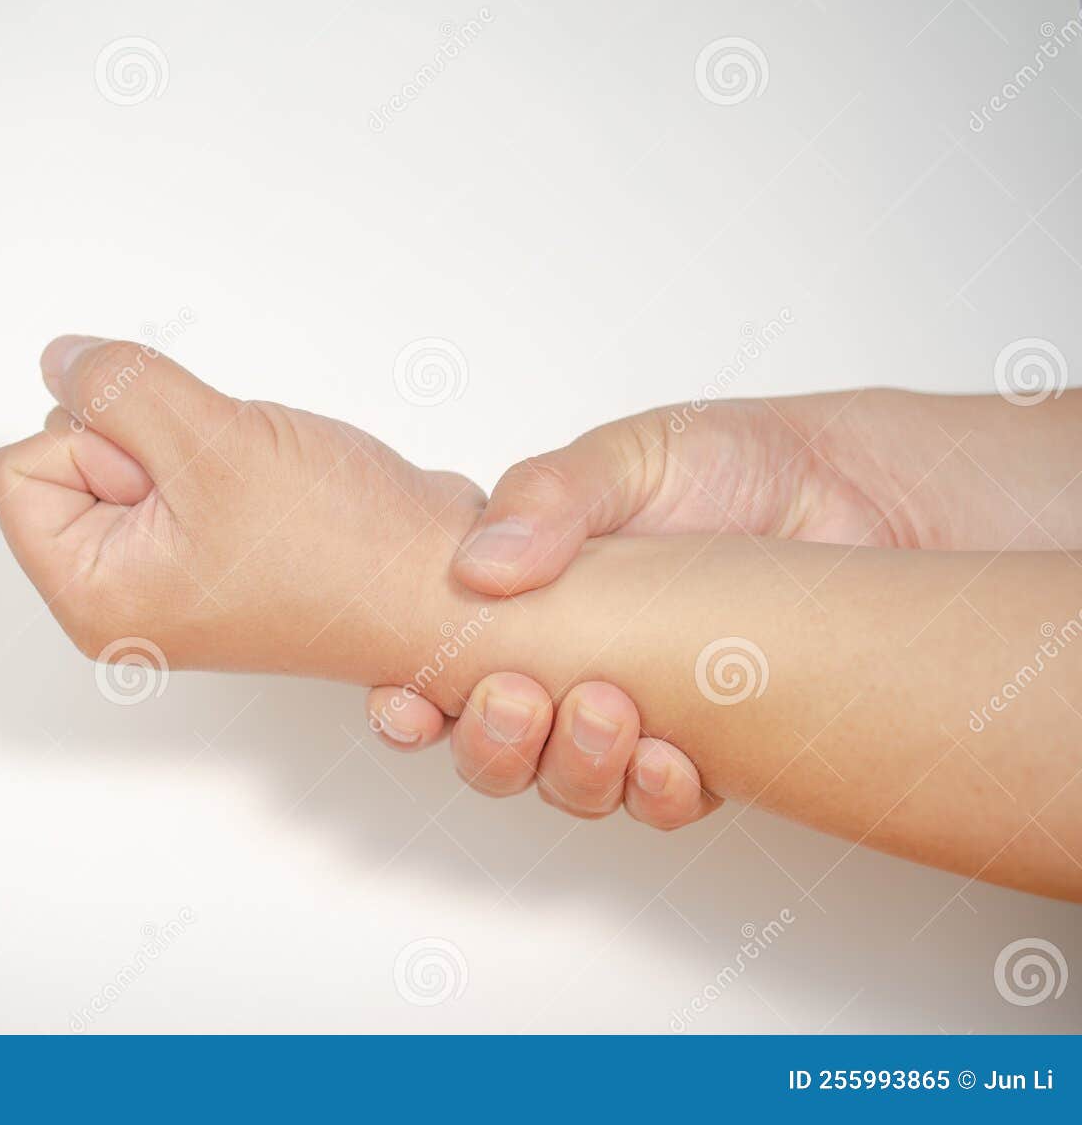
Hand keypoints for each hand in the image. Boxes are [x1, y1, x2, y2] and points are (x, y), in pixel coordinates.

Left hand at [0, 335, 493, 705]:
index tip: (179, 478)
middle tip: (227, 485)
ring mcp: (168, 571)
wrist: (445, 582)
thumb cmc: (347, 551)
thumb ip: (116, 385)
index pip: (18, 471)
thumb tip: (60, 358)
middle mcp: (120, 595)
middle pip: (66, 452)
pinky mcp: (210, 545)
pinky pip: (178, 459)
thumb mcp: (210, 443)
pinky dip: (219, 449)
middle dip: (146, 438)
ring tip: (256, 485)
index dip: (96, 440)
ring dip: (193, 438)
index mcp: (93, 598)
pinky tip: (267, 484)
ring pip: (129, 446)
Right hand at [366, 388, 1081, 829]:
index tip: (406, 704)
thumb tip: (479, 566)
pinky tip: (671, 759)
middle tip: (517, 699)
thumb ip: (548, 499)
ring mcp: (631, 714)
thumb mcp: (627, 457)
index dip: (405, 704)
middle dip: (490, 742)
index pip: (434, 672)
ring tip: (609, 711)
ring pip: (568, 786)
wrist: (853, 492)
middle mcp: (564, 670)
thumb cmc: (728, 464)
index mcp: (519, 604)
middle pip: (490, 751)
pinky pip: (660, 802)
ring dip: (572, 768)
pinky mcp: (705, 747)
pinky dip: (656, 792)